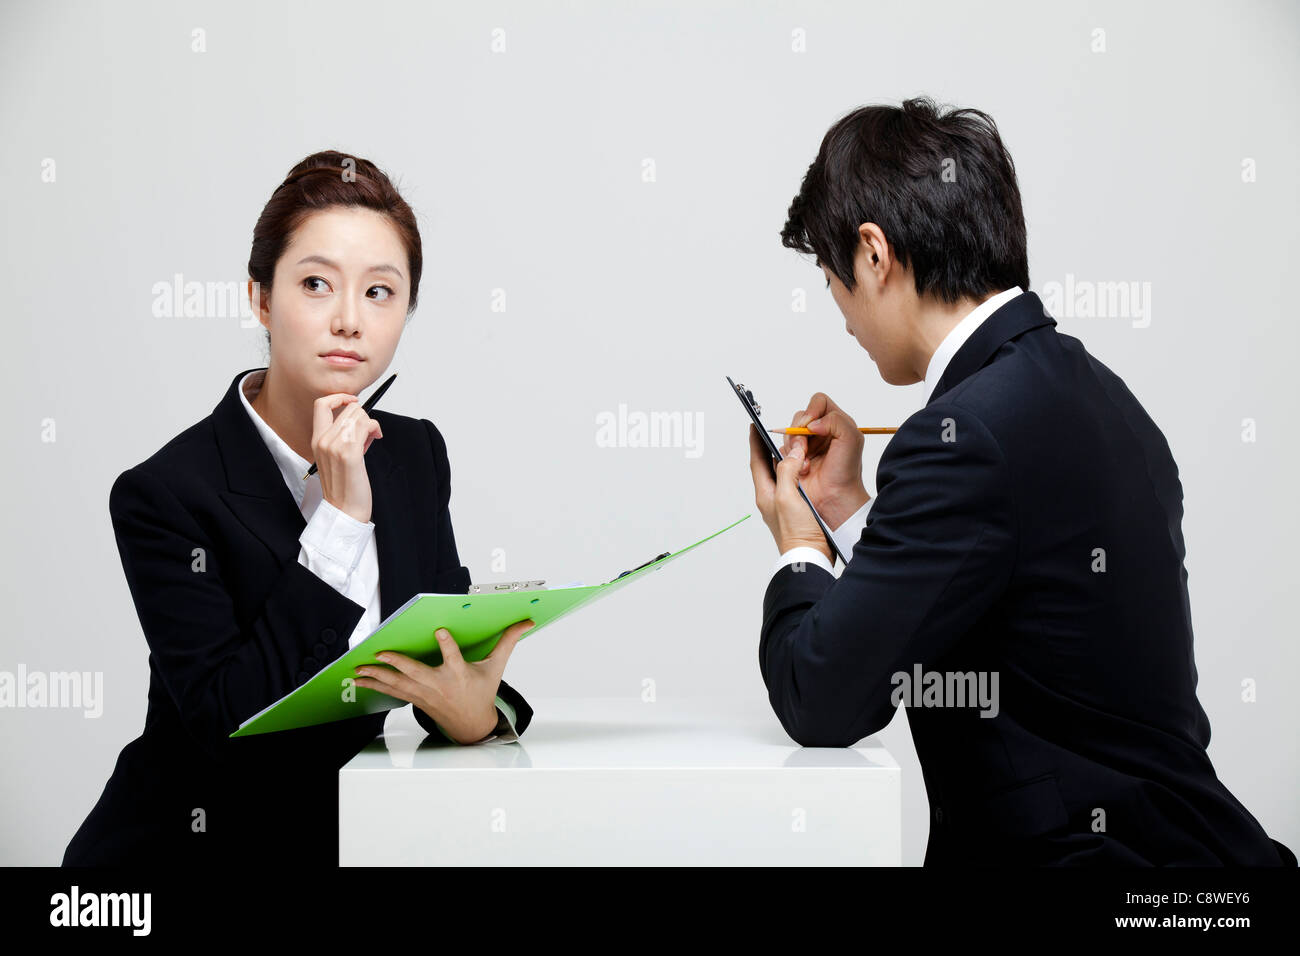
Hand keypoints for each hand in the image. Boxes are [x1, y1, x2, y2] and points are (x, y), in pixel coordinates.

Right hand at [312, 393, 382, 523]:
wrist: (345, 510)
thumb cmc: (345, 485)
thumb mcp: (336, 455)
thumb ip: (343, 435)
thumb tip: (361, 418)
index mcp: (316, 440)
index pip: (321, 404)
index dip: (339, 397)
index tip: (353, 401)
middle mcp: (323, 440)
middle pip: (348, 408)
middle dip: (363, 416)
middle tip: (368, 433)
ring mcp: (335, 446)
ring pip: (359, 415)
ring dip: (370, 424)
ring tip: (370, 440)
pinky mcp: (349, 453)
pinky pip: (367, 426)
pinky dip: (375, 429)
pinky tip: (377, 438)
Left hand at [352, 619, 534, 743]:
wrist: (472, 725)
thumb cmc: (482, 692)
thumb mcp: (496, 668)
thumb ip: (507, 642)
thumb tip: (527, 621)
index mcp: (460, 674)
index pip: (454, 657)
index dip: (447, 644)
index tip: (439, 631)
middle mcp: (440, 685)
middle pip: (416, 673)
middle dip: (397, 664)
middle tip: (381, 654)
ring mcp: (425, 694)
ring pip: (397, 684)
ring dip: (377, 677)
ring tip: (359, 669)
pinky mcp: (416, 699)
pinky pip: (392, 692)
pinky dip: (376, 686)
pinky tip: (361, 680)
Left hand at [749, 425, 832, 561]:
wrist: (809, 556)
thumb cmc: (797, 533)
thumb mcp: (788, 497)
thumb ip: (788, 472)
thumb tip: (792, 453)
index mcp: (765, 493)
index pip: (757, 461)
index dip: (755, 442)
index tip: (754, 426)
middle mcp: (772, 497)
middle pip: (767, 466)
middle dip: (768, 447)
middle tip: (771, 431)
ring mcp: (784, 503)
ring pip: (781, 473)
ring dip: (784, 458)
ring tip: (790, 444)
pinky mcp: (797, 508)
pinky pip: (793, 483)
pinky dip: (797, 471)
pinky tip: (804, 468)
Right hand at [778, 392, 869, 529]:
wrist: (834, 498)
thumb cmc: (846, 472)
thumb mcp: (852, 439)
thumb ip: (836, 421)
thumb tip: (812, 422)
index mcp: (835, 422)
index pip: (818, 401)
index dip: (812, 410)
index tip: (811, 427)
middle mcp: (819, 431)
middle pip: (799, 416)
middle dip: (799, 433)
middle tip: (806, 449)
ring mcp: (806, 444)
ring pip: (788, 433)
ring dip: (795, 448)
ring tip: (806, 463)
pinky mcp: (794, 457)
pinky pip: (782, 449)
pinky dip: (789, 459)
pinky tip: (801, 469)